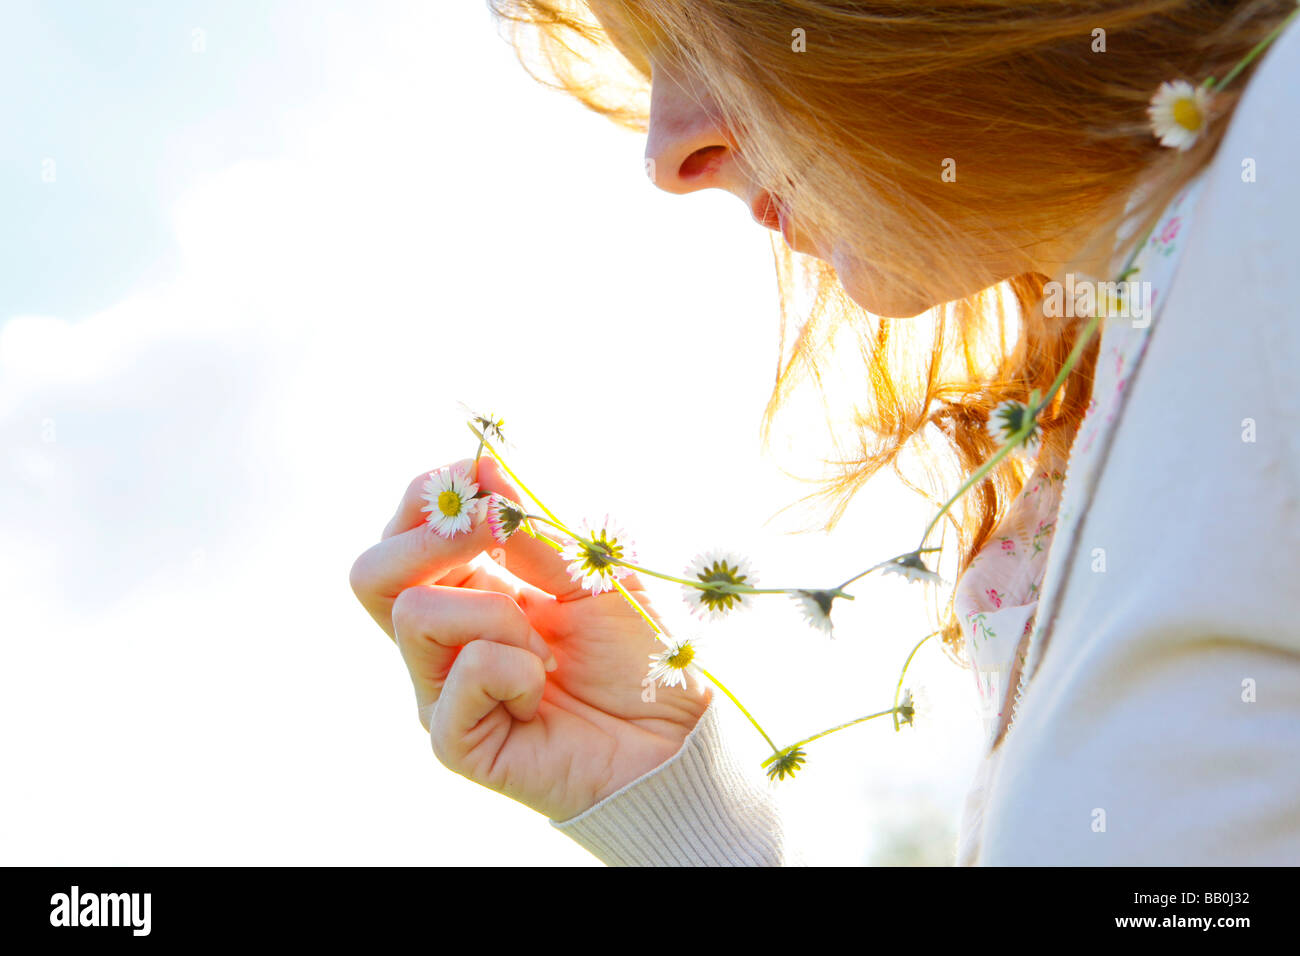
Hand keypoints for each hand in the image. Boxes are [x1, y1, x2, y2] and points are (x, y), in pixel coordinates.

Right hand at [349, 455, 711, 821]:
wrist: (671, 736)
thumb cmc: (634, 654)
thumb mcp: (590, 572)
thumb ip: (533, 531)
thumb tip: (481, 471)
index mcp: (469, 589)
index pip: (406, 531)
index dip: (435, 496)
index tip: (488, 484)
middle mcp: (443, 640)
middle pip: (372, 573)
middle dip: (432, 539)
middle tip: (496, 533)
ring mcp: (441, 690)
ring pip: (414, 613)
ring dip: (497, 613)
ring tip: (546, 647)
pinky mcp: (454, 741)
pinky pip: (464, 673)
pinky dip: (518, 669)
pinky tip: (543, 694)